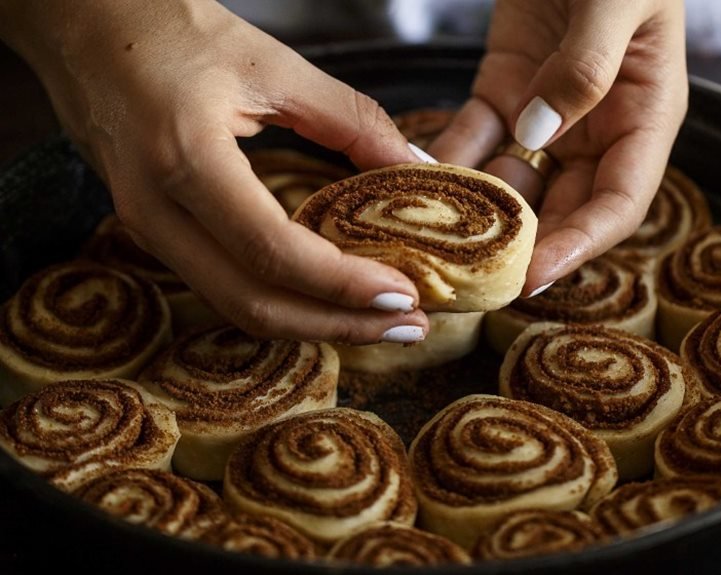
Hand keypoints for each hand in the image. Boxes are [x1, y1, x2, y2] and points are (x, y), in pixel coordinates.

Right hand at [0, 0, 428, 342]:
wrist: (82, 27)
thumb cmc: (170, 31)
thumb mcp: (272, 64)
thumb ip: (351, 118)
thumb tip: (415, 164)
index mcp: (186, 157)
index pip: (272, 250)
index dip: (342, 284)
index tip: (402, 294)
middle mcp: (156, 209)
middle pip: (254, 302)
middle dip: (337, 326)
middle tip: (406, 327)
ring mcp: (146, 229)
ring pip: (236, 307)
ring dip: (313, 324)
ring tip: (378, 323)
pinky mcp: (153, 235)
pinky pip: (222, 287)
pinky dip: (282, 302)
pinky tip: (326, 301)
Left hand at [429, 0, 687, 296]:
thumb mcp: (615, 0)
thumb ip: (586, 68)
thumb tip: (542, 134)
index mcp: (643, 117)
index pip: (618, 203)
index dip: (578, 247)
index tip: (531, 278)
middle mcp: (595, 128)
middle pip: (560, 208)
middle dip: (517, 245)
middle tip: (467, 276)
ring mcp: (546, 115)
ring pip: (510, 182)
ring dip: (473, 210)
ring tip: (431, 234)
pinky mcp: (503, 92)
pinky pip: (473, 139)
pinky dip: (446, 161)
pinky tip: (413, 180)